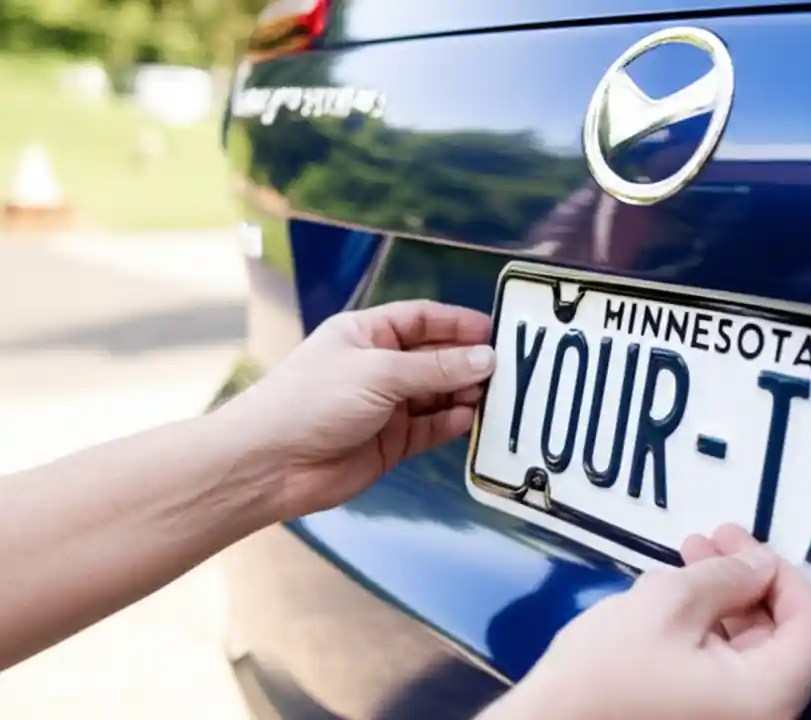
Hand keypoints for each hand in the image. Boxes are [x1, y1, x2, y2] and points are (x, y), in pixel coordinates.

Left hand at [215, 300, 493, 520]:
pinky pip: (431, 428)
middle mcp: (378, 367)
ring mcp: (385, 406)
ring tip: (497, 396)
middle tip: (508, 368)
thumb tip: (487, 358)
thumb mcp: (378, 373)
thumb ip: (436, 368)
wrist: (269, 464)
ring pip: (438, 395)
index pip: (423, 319)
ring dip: (466, 395)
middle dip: (469, 362)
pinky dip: (452, 424)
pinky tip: (471, 420)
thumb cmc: (310, 401)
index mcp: (366, 334)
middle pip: (436, 358)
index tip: (496, 331)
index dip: (459, 323)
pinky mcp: (391, 443)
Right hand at [484, 524, 810, 719]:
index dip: (785, 577)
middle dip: (748, 582)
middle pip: (782, 641)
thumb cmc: (604, 674)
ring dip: (724, 601)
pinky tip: (672, 601)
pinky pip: (723, 676)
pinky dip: (706, 633)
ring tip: (684, 560)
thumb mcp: (667, 604)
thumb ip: (727, 577)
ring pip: (749, 655)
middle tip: (711, 540)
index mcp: (768, 697)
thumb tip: (760, 564)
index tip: (745, 546)